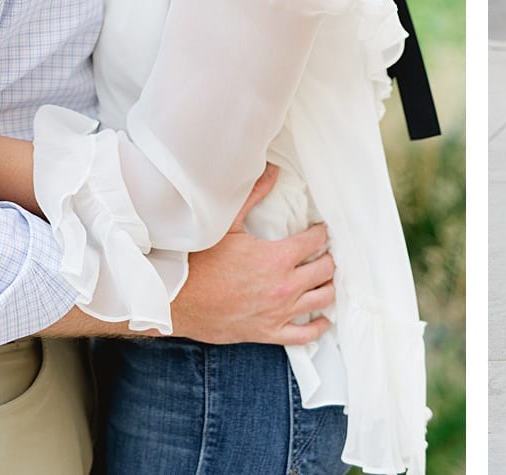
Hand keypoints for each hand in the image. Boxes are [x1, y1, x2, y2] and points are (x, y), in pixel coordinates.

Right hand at [172, 163, 335, 345]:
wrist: (177, 301)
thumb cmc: (200, 263)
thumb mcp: (227, 225)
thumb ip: (253, 195)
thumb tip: (273, 171)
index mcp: (278, 258)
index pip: (316, 241)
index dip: (321, 233)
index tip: (320, 229)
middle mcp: (285, 286)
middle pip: (325, 270)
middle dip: (328, 258)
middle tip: (325, 252)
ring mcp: (279, 312)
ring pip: (322, 299)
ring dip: (328, 286)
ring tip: (325, 277)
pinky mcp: (269, 332)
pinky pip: (305, 335)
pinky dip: (318, 326)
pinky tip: (323, 318)